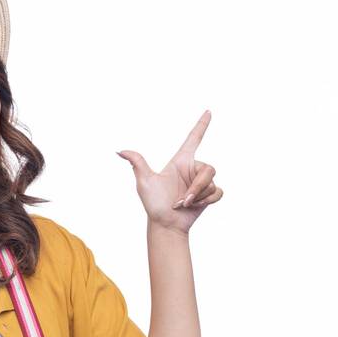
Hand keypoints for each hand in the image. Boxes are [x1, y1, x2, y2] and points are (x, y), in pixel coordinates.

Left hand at [116, 109, 223, 233]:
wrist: (166, 224)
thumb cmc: (154, 204)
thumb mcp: (144, 182)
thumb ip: (137, 163)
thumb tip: (119, 151)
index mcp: (180, 162)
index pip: (193, 139)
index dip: (201, 125)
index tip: (208, 111)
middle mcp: (192, 169)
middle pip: (209, 169)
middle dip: (197, 186)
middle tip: (182, 200)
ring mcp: (201, 183)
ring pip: (212, 182)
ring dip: (199, 196)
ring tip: (184, 204)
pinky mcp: (209, 195)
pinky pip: (218, 192)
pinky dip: (207, 201)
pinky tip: (194, 206)